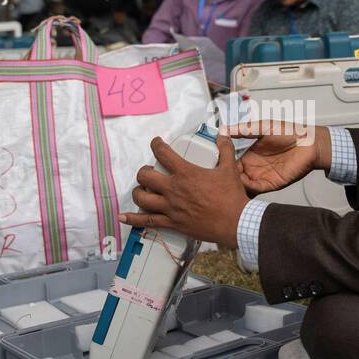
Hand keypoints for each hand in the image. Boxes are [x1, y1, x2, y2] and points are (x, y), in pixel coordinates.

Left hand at [118, 134, 249, 247]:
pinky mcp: (172, 223)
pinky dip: (133, 219)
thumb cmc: (232, 196)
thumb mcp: (229, 168)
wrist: (236, 222)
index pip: (162, 153)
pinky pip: (147, 221)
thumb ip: (224, 150)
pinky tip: (123, 217)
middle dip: (144, 171)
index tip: (156, 143)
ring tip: (142, 190)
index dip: (156, 145)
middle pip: (145, 176)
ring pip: (141, 197)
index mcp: (185, 173)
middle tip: (150, 172)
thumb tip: (223, 135)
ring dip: (138, 191)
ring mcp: (170, 207)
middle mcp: (173, 189)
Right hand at [224, 122, 329, 195]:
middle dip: (224, 177)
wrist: (308, 142)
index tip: (211, 162)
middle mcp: (253, 166)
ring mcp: (260, 175)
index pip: (229, 161)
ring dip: (234, 185)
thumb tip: (224, 129)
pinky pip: (255, 189)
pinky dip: (246, 188)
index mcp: (248, 153)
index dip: (221, 162)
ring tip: (225, 182)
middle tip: (215, 175)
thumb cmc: (289, 132)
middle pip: (233, 175)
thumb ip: (243, 129)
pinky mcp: (270, 183)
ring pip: (241, 185)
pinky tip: (240, 184)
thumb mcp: (262, 127)